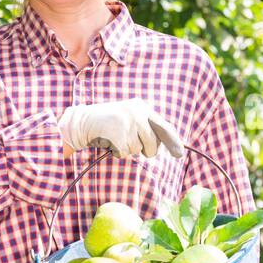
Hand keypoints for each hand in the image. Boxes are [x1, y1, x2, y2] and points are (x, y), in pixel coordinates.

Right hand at [57, 99, 184, 158]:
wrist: (82, 121)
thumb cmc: (108, 123)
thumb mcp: (130, 118)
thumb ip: (147, 127)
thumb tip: (166, 145)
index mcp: (142, 107)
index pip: (164, 127)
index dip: (173, 142)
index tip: (180, 154)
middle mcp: (138, 113)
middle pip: (153, 144)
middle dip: (145, 150)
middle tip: (129, 141)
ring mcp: (128, 123)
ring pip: (138, 150)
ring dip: (128, 149)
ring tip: (117, 137)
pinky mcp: (119, 134)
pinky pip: (125, 153)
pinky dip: (117, 152)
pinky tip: (110, 142)